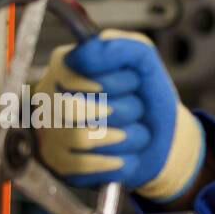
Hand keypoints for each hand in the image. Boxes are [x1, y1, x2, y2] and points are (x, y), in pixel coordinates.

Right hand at [33, 29, 204, 202]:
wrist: (165, 141)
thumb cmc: (149, 98)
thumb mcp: (143, 62)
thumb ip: (120, 46)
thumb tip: (86, 50)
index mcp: (65, 66)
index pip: (76, 73)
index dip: (117, 83)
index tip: (134, 84)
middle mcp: (49, 97)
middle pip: (74, 108)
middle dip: (124, 111)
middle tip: (137, 111)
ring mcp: (50, 132)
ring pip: (81, 138)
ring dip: (124, 138)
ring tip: (135, 133)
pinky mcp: (60, 164)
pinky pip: (84, 167)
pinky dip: (117, 162)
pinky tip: (126, 155)